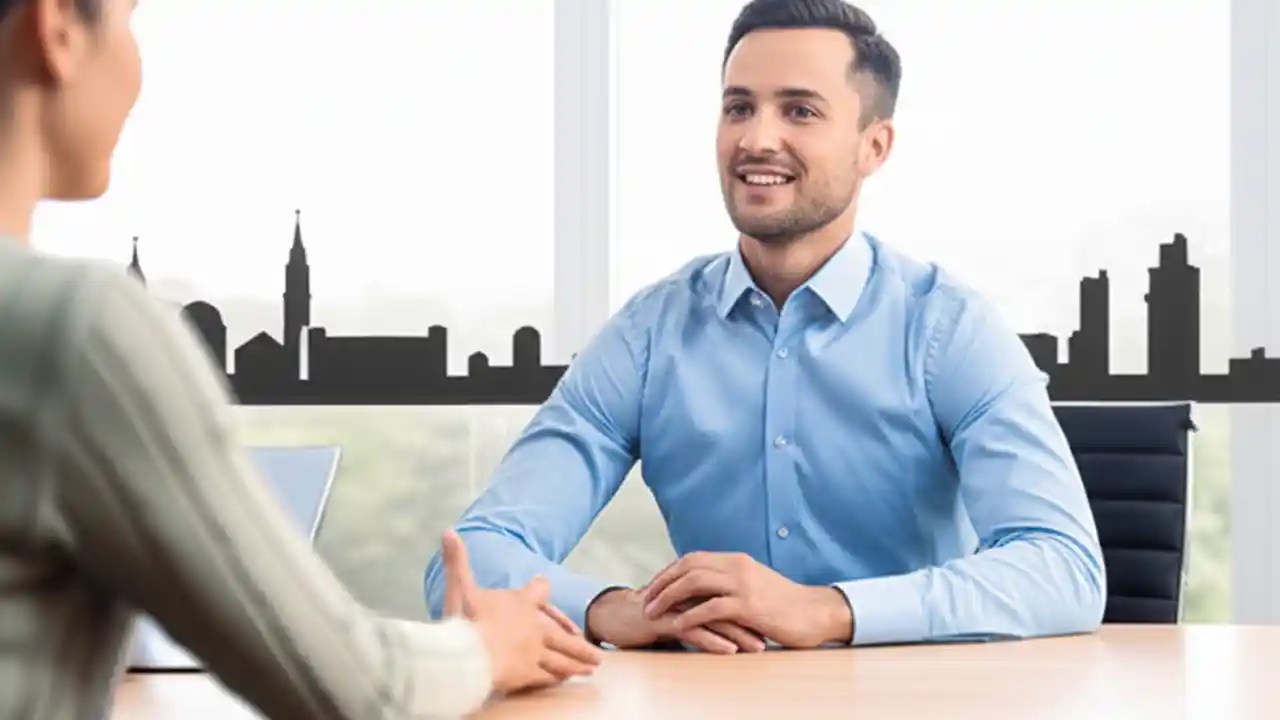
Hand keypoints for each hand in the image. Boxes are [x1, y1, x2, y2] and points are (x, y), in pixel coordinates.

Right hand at [442, 530, 603, 693]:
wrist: (470, 654)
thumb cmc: (465, 620)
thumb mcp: (459, 587)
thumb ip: (457, 560)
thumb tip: (448, 531)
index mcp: (520, 604)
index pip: (537, 590)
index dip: (540, 587)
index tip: (543, 583)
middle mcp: (534, 628)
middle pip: (563, 635)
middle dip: (579, 643)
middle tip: (595, 650)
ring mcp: (535, 652)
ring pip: (563, 658)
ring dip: (578, 662)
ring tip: (592, 665)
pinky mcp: (530, 674)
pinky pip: (549, 676)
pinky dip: (559, 677)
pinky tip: (566, 680)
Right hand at [585, 587, 765, 653]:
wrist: (617, 615)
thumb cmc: (654, 613)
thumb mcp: (685, 608)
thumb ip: (707, 607)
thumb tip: (735, 617)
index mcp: (698, 585)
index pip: (734, 593)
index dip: (756, 607)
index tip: (779, 623)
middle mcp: (690, 591)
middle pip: (729, 602)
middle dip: (755, 620)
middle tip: (778, 635)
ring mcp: (676, 604)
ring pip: (714, 616)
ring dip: (739, 632)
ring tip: (759, 647)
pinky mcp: (663, 618)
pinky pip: (692, 629)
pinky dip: (713, 639)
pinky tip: (729, 649)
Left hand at [640, 552, 853, 648]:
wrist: (815, 613)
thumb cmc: (785, 605)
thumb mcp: (754, 585)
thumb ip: (730, 583)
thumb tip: (704, 591)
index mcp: (736, 560)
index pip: (692, 559)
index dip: (669, 572)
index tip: (653, 586)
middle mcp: (736, 566)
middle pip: (687, 567)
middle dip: (661, 582)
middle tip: (644, 598)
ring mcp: (742, 584)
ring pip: (694, 583)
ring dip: (668, 597)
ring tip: (652, 611)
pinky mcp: (748, 605)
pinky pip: (710, 608)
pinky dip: (690, 616)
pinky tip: (677, 626)